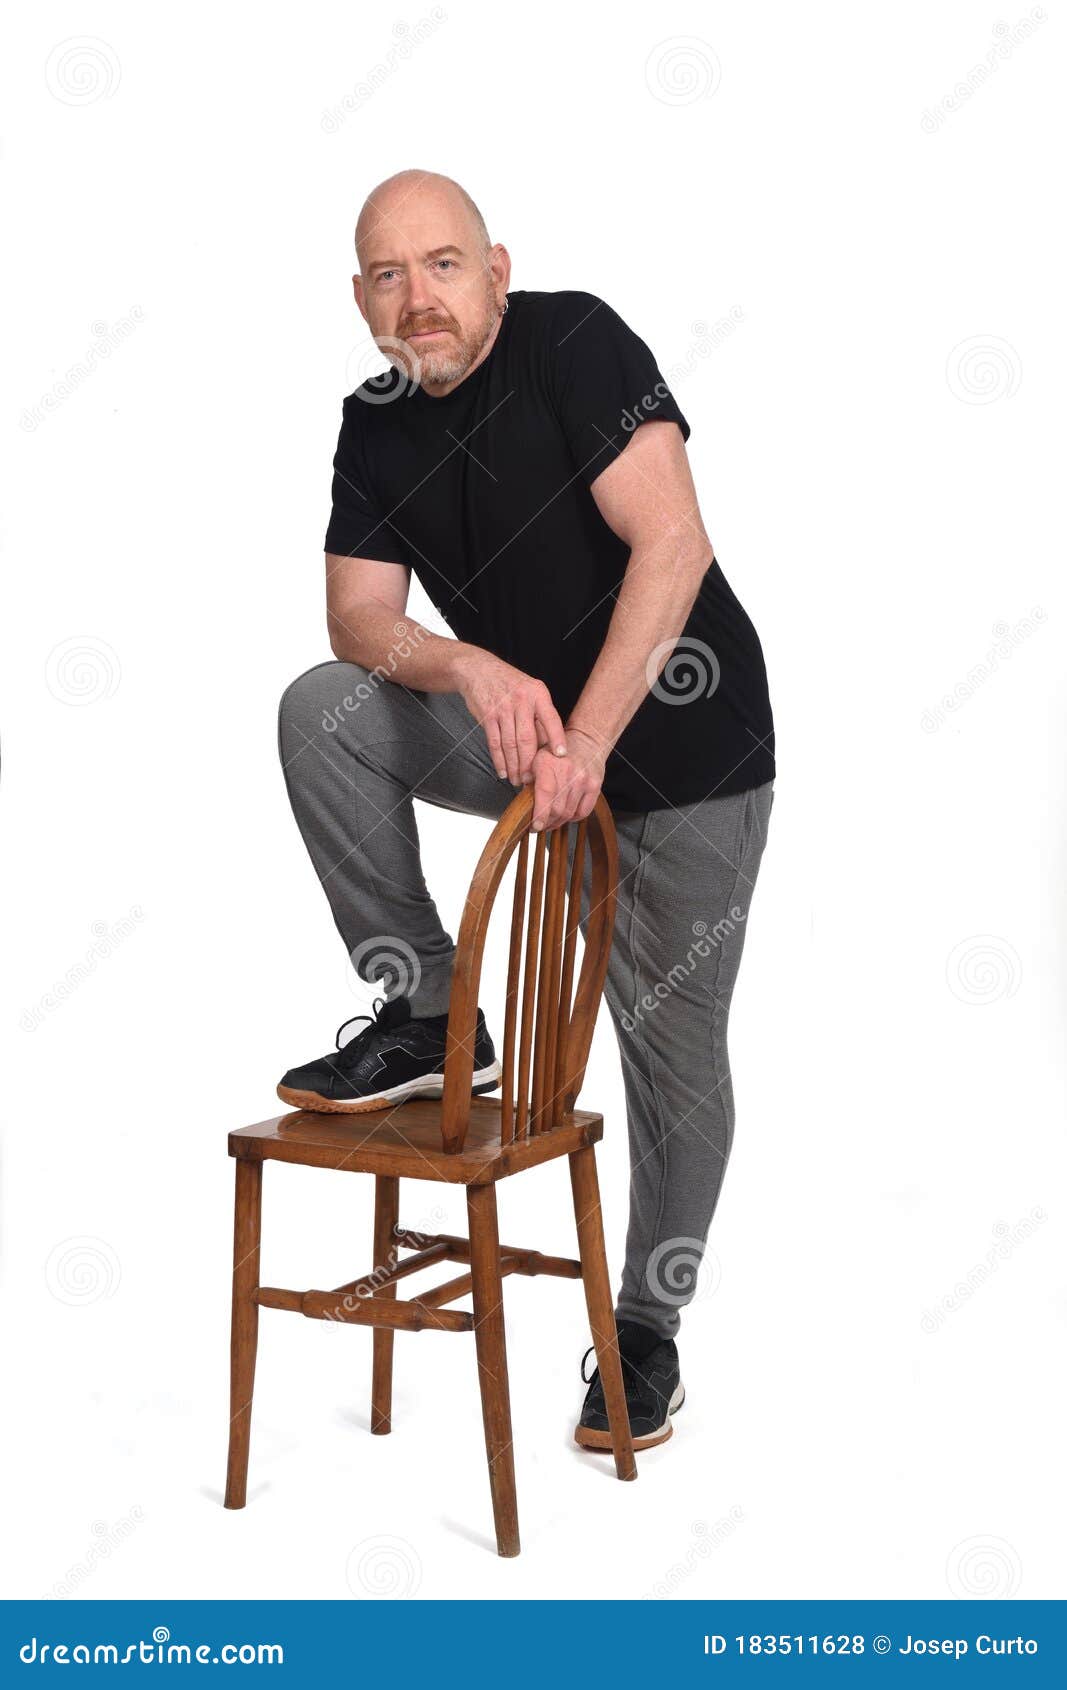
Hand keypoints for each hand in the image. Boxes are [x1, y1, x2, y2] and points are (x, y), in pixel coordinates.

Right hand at [455, 649, 567, 785]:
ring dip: (515, 766)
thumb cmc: (509, 684)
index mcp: (538, 693)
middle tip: (532, 779)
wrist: (479, 670)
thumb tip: (550, 746)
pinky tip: (504, 771)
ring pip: (510, 744)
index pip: (551, 719)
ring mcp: (503, 708)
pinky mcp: (487, 716)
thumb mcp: (531, 691)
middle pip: (527, 738)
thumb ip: (540, 715)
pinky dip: (499, 760)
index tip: (561, 755)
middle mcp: (521, 700)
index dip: (556, 738)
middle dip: (530, 763)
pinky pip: (495, 743)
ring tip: (518, 779)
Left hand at [530, 725, 606, 831]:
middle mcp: (567, 772)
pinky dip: (573, 818)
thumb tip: (522, 802)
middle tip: (539, 826)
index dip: (539, 816)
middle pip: (557, 809)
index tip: (534, 827)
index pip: (545, 795)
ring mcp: (583, 780)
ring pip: (569, 813)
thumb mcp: (537, 759)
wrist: (587, 740)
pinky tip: (566, 816)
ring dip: (558, 822)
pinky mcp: (595, 786)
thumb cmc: (559, 751)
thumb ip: (529, 779)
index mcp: (548, 765)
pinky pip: (583, 812)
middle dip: (546, 822)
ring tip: (551, 822)